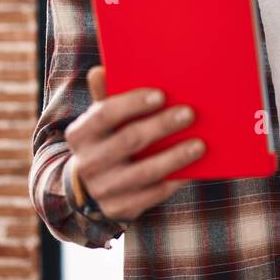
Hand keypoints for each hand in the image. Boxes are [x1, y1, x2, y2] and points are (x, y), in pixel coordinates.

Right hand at [63, 65, 203, 222]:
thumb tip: (100, 70)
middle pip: (128, 140)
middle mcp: (87, 163)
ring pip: (144, 172)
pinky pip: (152, 195)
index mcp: (80, 134)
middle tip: (189, 113)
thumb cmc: (105, 142)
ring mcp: (102, 189)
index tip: (161, 94)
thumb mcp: (100, 121)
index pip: (104, 114)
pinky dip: (174, 181)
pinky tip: (192, 170)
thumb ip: (105, 97)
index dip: (133, 103)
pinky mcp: (119, 209)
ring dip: (175, 157)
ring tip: (200, 144)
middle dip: (161, 126)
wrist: (89, 189)